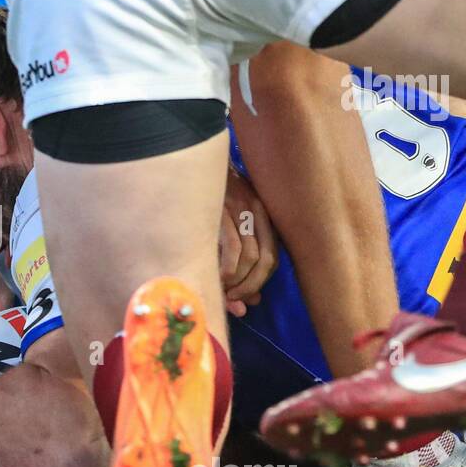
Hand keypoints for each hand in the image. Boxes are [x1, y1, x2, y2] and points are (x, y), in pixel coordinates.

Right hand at [219, 168, 278, 316]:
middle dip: (252, 286)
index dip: (261, 282)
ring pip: (250, 256)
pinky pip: (233, 246)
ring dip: (238, 281)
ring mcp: (241, 212)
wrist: (192, 164)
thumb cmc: (208, 199)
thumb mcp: (229, 224)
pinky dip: (228, 268)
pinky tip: (219, 277)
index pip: (272, 258)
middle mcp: (257, 213)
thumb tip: (252, 302)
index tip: (247, 298)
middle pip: (266, 260)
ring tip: (224, 291)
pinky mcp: (223, 212)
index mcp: (262, 216)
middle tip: (236, 300)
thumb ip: (241, 261)